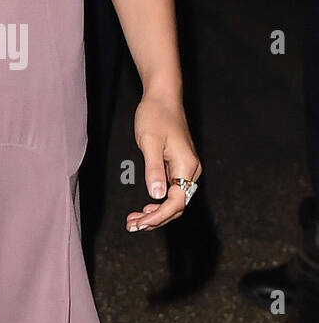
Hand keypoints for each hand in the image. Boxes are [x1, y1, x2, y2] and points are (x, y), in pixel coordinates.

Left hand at [126, 90, 201, 231]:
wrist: (162, 97)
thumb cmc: (155, 116)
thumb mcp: (150, 142)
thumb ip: (153, 169)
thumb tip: (156, 196)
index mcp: (185, 166)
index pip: (176, 202)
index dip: (158, 216)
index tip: (139, 223)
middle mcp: (190, 170)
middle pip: (177, 205)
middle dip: (155, 219)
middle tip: (132, 225)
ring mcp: (186, 168)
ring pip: (174, 199)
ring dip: (156, 212)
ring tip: (135, 219)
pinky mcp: (179, 165)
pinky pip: (172, 190)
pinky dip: (158, 201)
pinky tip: (145, 206)